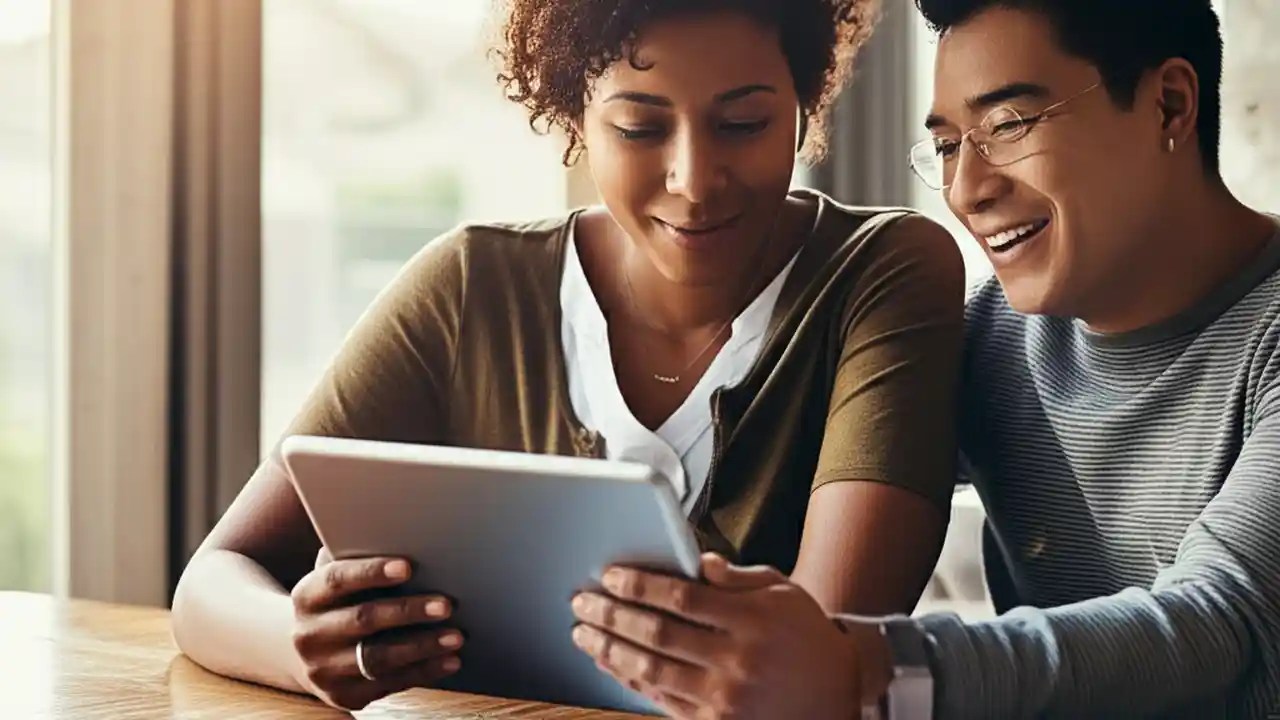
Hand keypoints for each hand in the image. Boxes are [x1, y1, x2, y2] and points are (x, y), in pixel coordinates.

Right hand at [289, 552, 461, 709]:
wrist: (307, 651)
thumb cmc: (340, 601)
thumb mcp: (338, 577)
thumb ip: (358, 557)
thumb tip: (404, 532)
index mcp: (307, 596)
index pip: (338, 580)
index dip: (372, 572)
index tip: (408, 567)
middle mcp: (309, 635)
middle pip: (363, 620)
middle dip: (408, 612)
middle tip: (446, 605)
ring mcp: (324, 669)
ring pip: (378, 658)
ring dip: (422, 647)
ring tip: (456, 636)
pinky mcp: (344, 695)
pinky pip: (389, 684)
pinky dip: (423, 671)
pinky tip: (449, 660)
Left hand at [570, 553, 863, 719]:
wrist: (837, 699)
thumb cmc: (806, 637)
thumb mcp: (782, 593)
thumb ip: (736, 578)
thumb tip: (696, 562)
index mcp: (753, 620)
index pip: (681, 598)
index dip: (639, 586)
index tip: (610, 576)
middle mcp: (737, 660)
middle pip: (658, 634)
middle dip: (612, 615)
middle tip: (582, 602)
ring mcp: (725, 698)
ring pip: (652, 670)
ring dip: (610, 649)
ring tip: (585, 633)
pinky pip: (661, 700)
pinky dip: (630, 680)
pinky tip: (611, 663)